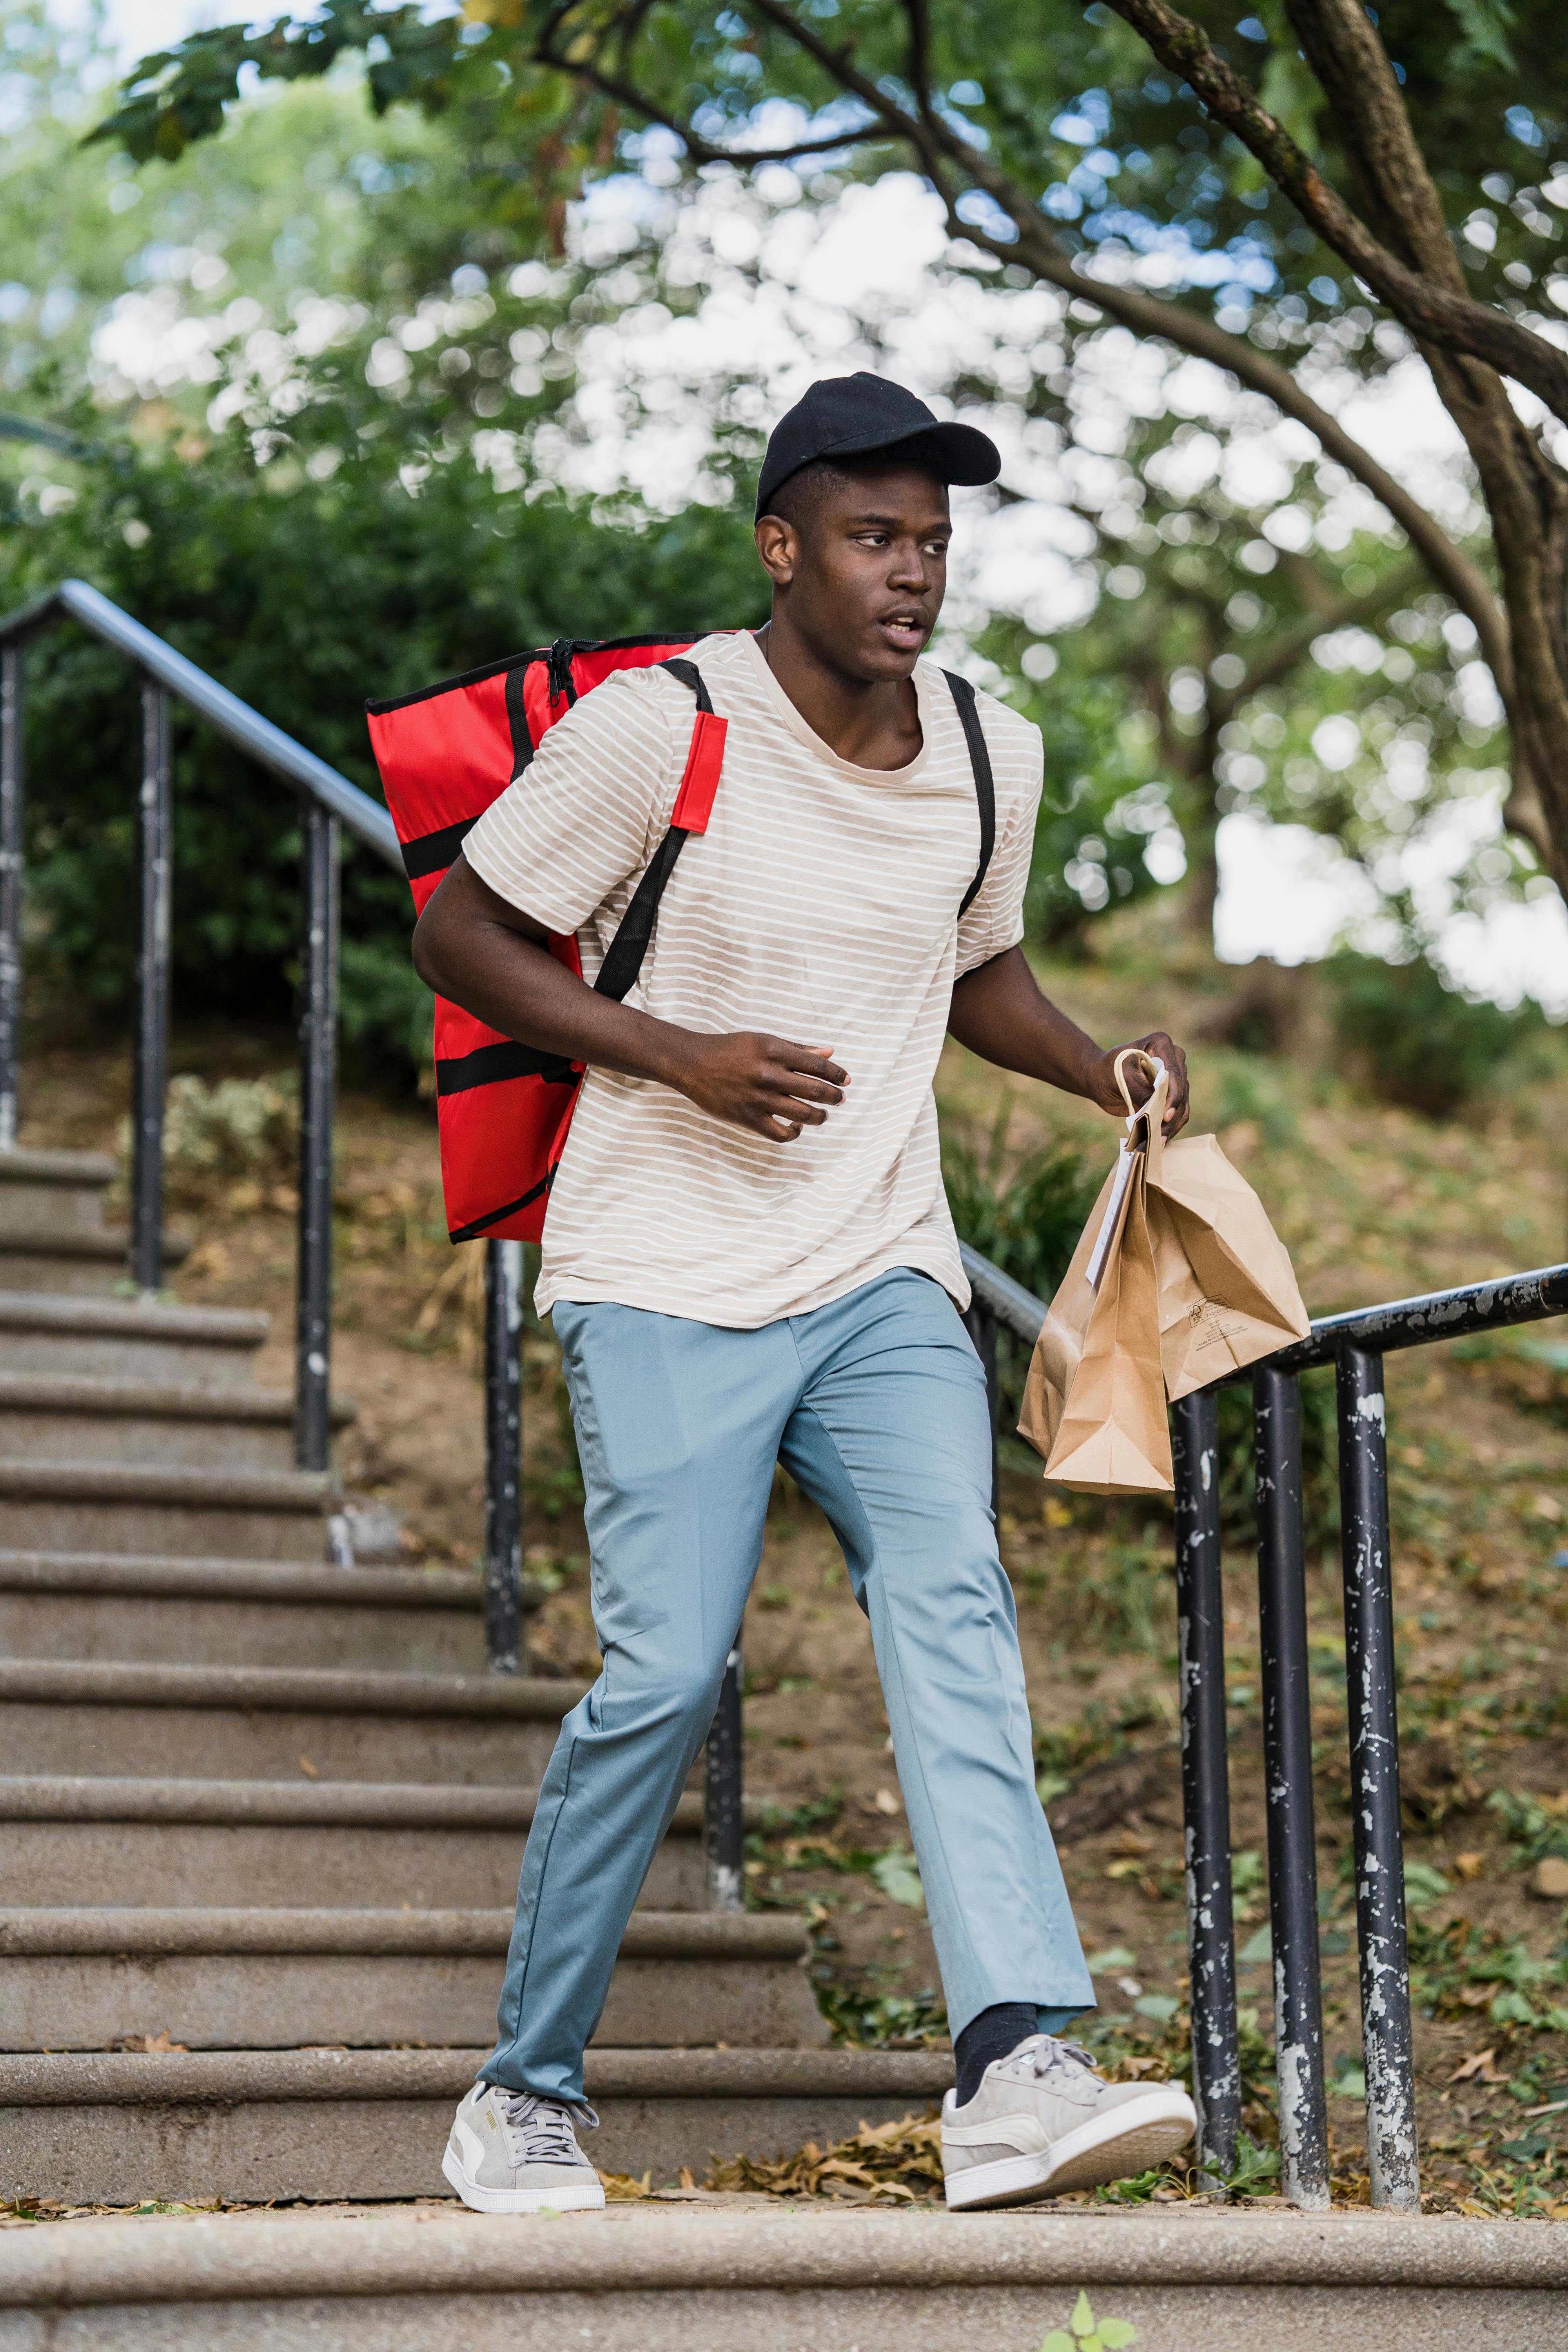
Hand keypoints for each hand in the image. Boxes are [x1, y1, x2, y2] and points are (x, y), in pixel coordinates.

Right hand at [667, 1031, 848, 1141]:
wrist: (692, 1063)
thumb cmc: (731, 1050)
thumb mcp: (764, 1041)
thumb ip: (797, 1049)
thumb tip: (829, 1054)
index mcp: (775, 1051)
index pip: (819, 1066)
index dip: (837, 1075)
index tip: (846, 1080)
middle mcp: (768, 1074)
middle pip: (816, 1091)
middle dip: (834, 1097)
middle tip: (840, 1099)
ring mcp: (758, 1098)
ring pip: (803, 1115)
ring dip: (820, 1117)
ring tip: (822, 1115)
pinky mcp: (747, 1118)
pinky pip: (780, 1134)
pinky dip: (794, 1133)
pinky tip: (796, 1128)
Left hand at [1088, 1031, 1189, 1134]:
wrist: (1099, 1078)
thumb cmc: (1107, 1071)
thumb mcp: (1122, 1079)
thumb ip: (1140, 1091)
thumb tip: (1159, 1112)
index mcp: (1161, 1044)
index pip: (1173, 1073)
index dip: (1173, 1096)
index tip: (1166, 1115)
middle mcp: (1173, 1058)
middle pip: (1181, 1090)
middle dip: (1172, 1115)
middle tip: (1161, 1136)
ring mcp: (1175, 1077)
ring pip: (1183, 1104)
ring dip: (1172, 1125)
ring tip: (1160, 1142)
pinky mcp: (1171, 1094)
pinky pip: (1177, 1113)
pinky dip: (1170, 1127)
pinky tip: (1160, 1141)